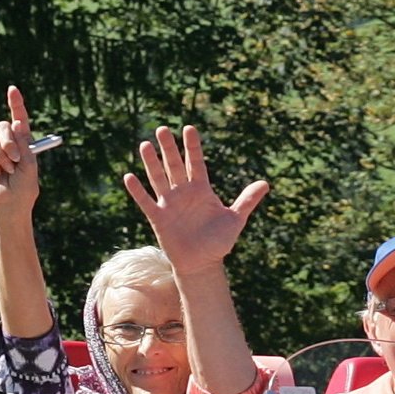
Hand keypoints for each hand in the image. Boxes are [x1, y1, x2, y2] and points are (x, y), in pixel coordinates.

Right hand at [0, 85, 39, 220]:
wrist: (12, 205)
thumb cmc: (25, 188)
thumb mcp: (30, 165)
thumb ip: (24, 144)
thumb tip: (15, 124)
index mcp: (24, 143)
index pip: (19, 119)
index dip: (16, 104)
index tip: (13, 89)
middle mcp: (9, 144)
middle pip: (3, 126)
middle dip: (9, 140)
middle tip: (16, 157)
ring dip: (3, 155)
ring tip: (9, 170)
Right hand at [124, 125, 269, 275]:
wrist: (202, 264)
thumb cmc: (219, 242)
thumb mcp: (235, 219)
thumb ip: (247, 200)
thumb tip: (265, 183)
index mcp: (201, 190)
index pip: (196, 163)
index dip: (192, 146)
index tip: (189, 128)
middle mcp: (183, 193)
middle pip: (175, 166)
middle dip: (169, 148)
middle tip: (162, 129)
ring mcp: (169, 204)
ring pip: (158, 178)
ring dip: (151, 163)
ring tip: (145, 144)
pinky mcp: (158, 218)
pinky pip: (146, 201)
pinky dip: (137, 191)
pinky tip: (129, 176)